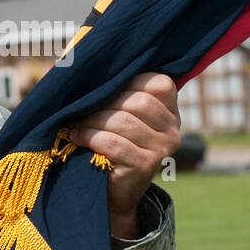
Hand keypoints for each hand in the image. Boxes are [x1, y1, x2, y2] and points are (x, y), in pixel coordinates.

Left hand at [66, 73, 180, 239]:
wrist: (112, 193)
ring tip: (76, 123)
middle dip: (104, 103)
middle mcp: (173, 129)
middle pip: (139, 102)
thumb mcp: (118, 114)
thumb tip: (83, 57)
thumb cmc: (110, 143)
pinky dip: (90, 137)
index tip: (101, 90)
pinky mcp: (146, 166)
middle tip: (80, 109)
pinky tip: (77, 137)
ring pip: (124, 121)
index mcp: (170, 110)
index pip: (157, 83)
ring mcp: (163, 149)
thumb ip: (116, 90)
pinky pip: (114, 143)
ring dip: (93, 120)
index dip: (127, 82)